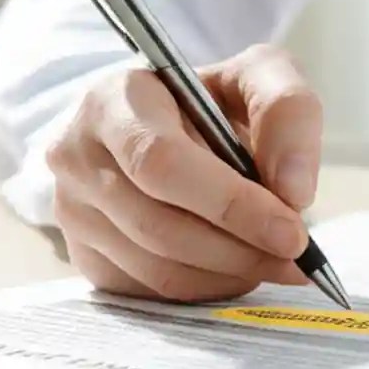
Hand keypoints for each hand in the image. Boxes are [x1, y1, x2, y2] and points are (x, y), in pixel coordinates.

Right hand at [47, 45, 321, 300]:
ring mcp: (72, 211)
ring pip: (157, 267)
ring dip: (230, 273)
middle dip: (239, 249)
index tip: (291, 232)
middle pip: (159, 225)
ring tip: (276, 261)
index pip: (162, 163)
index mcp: (115, 100)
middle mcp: (77, 156)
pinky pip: (151, 291)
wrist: (162, 127)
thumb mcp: (254, 77)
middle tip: (296, 258)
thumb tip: (292, 192)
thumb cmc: (210, 103)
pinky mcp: (84, 255)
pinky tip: (237, 267)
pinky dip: (208, 288)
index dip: (230, 205)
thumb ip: (286, 110)